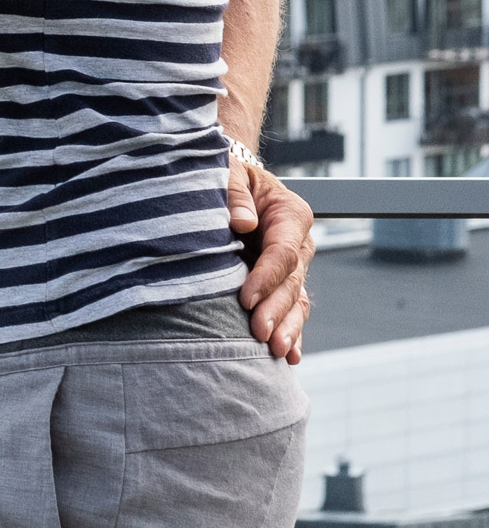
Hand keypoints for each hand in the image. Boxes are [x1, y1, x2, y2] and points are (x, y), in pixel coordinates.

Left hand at [229, 161, 312, 363]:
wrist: (236, 182)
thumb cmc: (229, 174)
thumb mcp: (229, 171)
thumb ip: (234, 192)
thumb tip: (241, 223)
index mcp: (290, 215)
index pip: (283, 251)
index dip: (266, 277)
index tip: (246, 299)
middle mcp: (299, 243)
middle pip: (291, 282)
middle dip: (276, 310)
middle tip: (260, 334)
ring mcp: (295, 265)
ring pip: (296, 300)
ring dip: (288, 327)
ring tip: (277, 351)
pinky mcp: (284, 280)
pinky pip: (292, 308)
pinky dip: (292, 331)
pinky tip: (290, 356)